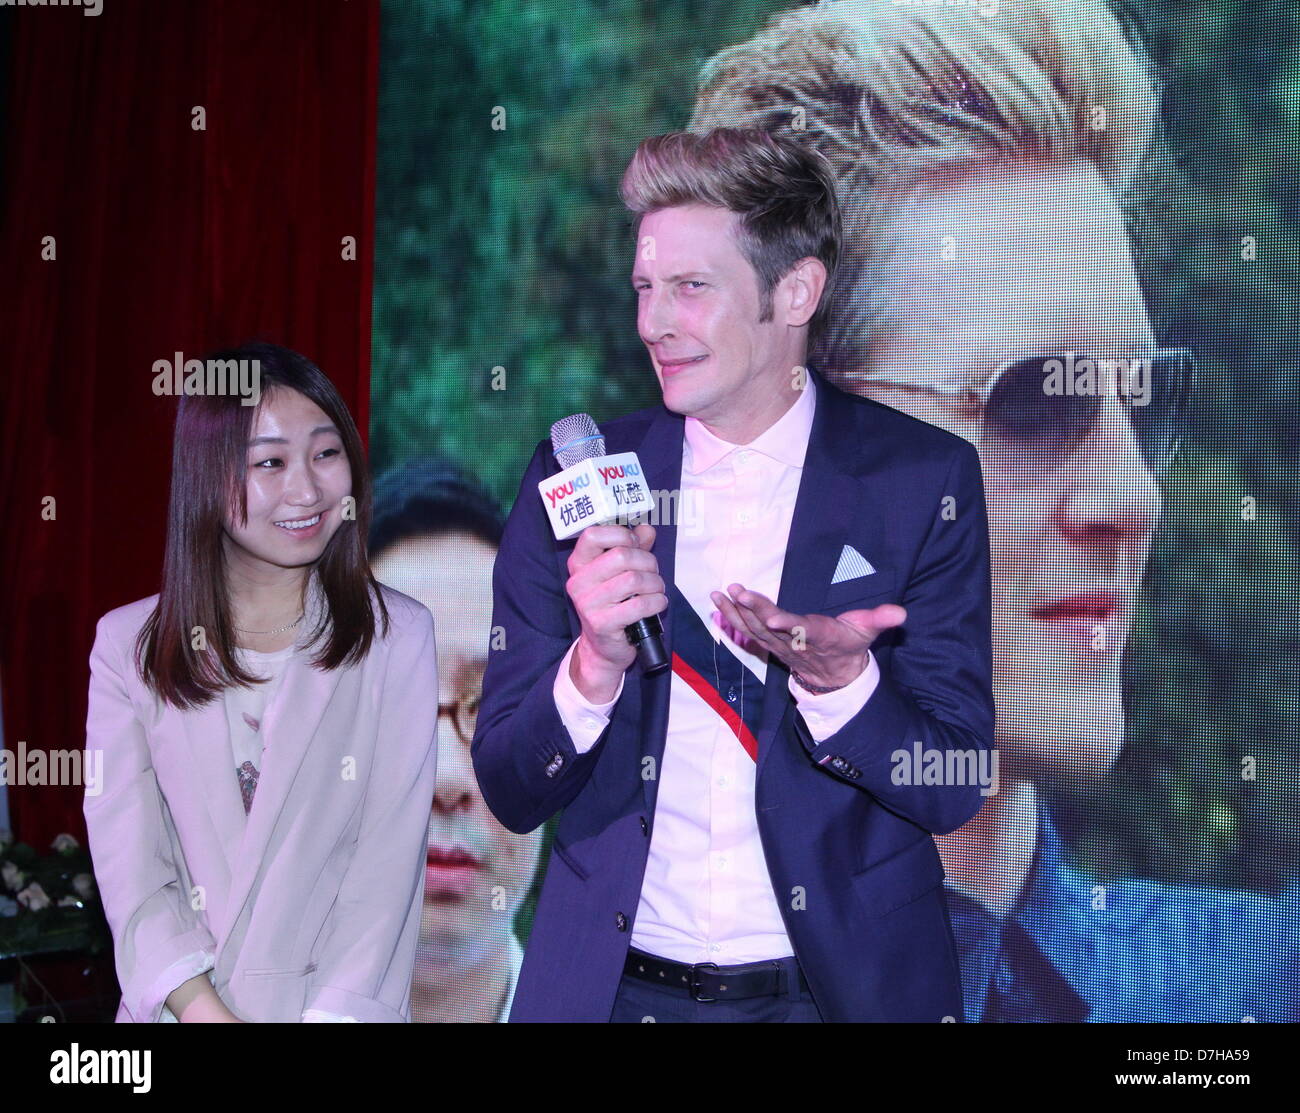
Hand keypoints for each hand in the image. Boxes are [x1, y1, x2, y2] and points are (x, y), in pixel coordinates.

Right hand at [565, 522, 665, 699]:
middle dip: (647, 562)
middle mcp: (578, 582)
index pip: (593, 534)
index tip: (635, 544)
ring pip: (634, 579)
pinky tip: (658, 604)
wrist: (603, 647)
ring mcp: (588, 604)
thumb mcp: (620, 572)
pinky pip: (640, 605)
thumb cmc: (614, 603)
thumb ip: (633, 547)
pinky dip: (657, 602)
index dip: (621, 535)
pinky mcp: (602, 624)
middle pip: (621, 555)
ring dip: (656, 583)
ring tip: (657, 590)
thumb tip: (647, 529)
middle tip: (653, 573)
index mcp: (578, 564)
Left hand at [709, 583, 905, 689]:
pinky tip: (718, 602)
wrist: (833, 677)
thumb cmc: (849, 646)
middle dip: (753, 610)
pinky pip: (746, 631)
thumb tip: (901, 613)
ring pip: (754, 629)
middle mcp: (794, 642)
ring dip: (735, 611)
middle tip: (737, 591)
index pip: (801, 631)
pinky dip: (731, 618)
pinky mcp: (768, 644)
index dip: (786, 626)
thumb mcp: (868, 632)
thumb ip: (880, 620)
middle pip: (771, 627)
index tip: (771, 618)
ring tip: (720, 593)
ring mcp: (778, 645)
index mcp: (819, 637)